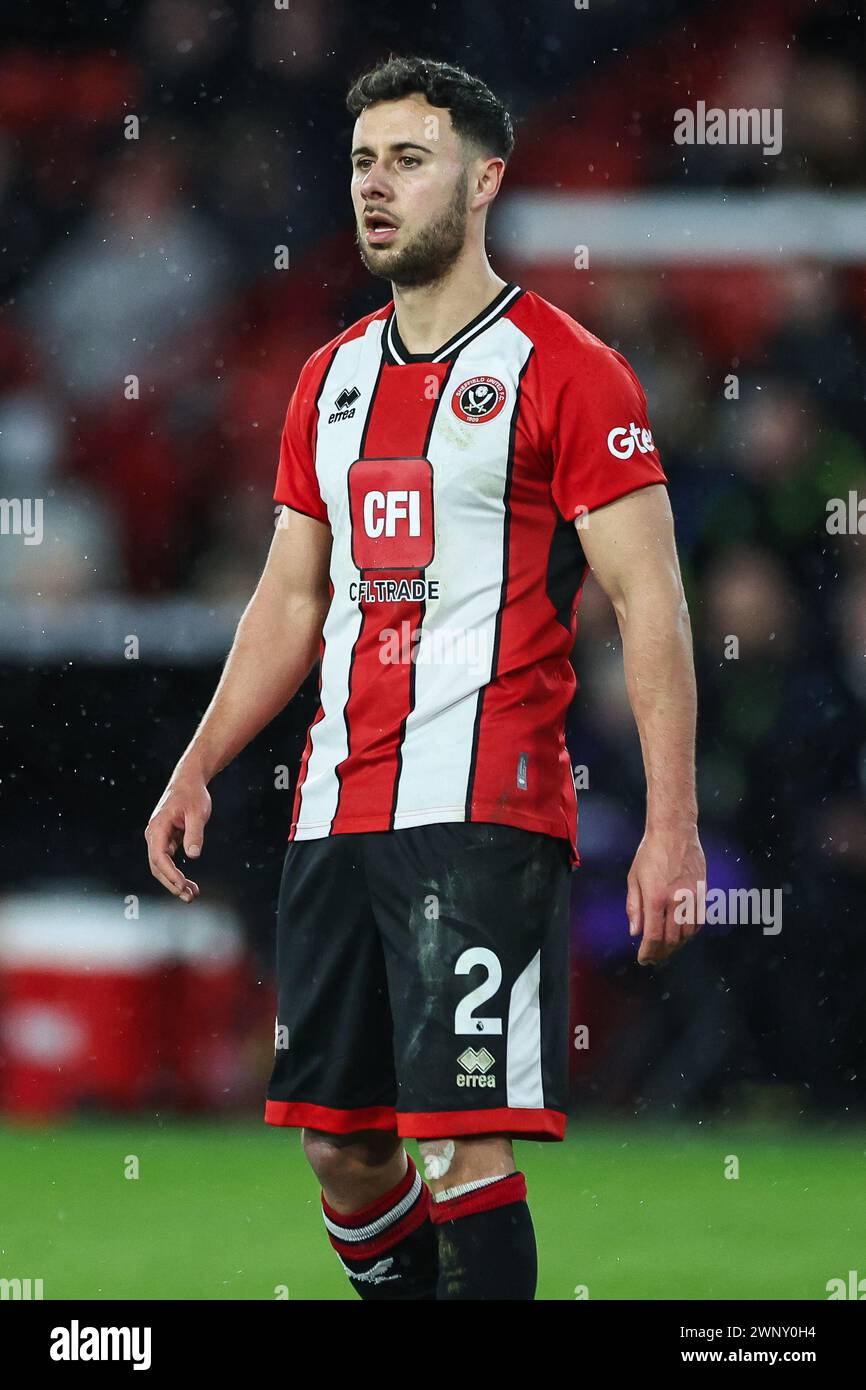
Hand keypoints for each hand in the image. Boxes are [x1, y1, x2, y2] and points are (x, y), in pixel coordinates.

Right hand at [145, 774, 211, 902]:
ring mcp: (159, 838)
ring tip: (191, 895)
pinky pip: (168, 861)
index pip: (159, 856)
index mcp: (158, 827)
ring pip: (161, 866)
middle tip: (189, 897)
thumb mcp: (198, 813)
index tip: (183, 885)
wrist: (188, 782)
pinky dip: (177, 874)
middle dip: (172, 883)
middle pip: (157, 866)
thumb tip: (193, 854)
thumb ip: (194, 833)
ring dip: (174, 882)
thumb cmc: (192, 795)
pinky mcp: (166, 840)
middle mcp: (154, 835)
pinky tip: (189, 884)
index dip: (170, 874)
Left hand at [626, 826, 705, 965]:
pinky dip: (690, 933)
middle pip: (672, 939)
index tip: (643, 959)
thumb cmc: (650, 853)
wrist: (674, 832)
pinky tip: (681, 934)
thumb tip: (635, 932)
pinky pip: (699, 921)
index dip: (649, 952)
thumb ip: (634, 907)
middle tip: (653, 958)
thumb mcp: (634, 878)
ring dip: (677, 946)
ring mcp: (691, 897)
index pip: (654, 936)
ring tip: (666, 949)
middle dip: (661, 953)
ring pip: (688, 933)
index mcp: (655, 897)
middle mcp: (675, 900)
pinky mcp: (702, 892)